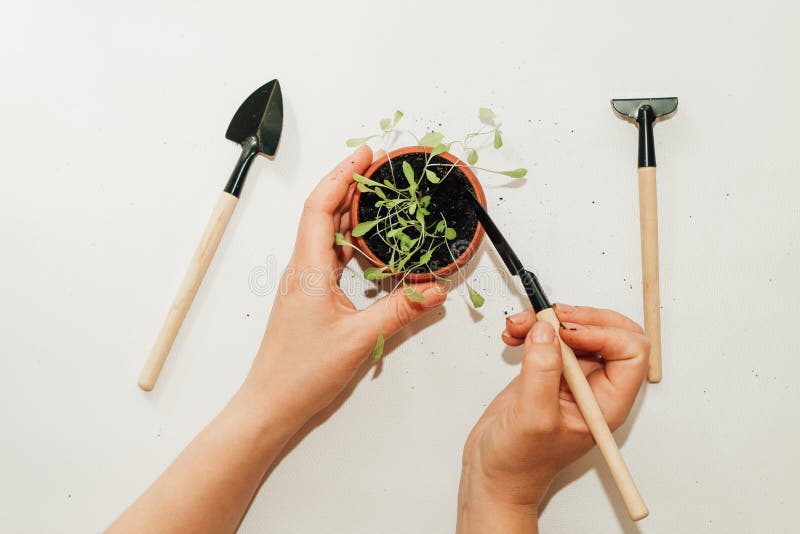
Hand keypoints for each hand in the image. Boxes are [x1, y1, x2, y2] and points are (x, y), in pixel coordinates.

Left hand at [242, 145, 445, 428]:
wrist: (271, 402)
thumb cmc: (302, 372)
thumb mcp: (360, 339)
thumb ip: (401, 310)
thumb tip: (435, 289)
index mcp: (309, 270)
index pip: (321, 207)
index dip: (343, 175)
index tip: (366, 154)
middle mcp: (303, 269)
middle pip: (322, 212)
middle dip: (349, 183)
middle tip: (379, 167)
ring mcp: (304, 283)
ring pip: (325, 233)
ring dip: (348, 209)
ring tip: (376, 195)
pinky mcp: (309, 296)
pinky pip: (329, 255)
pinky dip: (348, 239)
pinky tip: (366, 242)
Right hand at [456, 304, 648, 531]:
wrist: (493, 473)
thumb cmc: (520, 462)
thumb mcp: (534, 419)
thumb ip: (542, 372)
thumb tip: (547, 331)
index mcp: (607, 402)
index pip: (630, 353)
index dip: (604, 334)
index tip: (569, 334)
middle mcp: (594, 386)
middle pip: (608, 331)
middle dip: (579, 318)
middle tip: (550, 318)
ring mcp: (569, 376)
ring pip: (574, 329)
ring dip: (547, 319)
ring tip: (519, 325)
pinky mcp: (545, 369)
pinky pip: (547, 335)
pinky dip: (530, 327)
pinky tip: (512, 335)